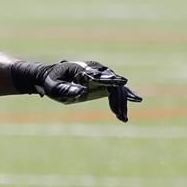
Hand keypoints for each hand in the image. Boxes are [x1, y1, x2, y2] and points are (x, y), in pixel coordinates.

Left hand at [21, 60, 143, 121]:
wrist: (51, 77)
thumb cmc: (51, 81)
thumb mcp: (54, 87)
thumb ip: (66, 89)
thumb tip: (82, 92)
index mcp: (84, 68)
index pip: (101, 75)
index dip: (111, 82)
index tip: (121, 88)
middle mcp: (95, 70)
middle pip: (113, 83)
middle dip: (118, 98)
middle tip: (118, 114)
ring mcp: (100, 76)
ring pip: (116, 88)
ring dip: (121, 102)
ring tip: (123, 118)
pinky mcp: (102, 83)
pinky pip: (116, 89)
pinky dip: (125, 96)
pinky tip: (136, 100)